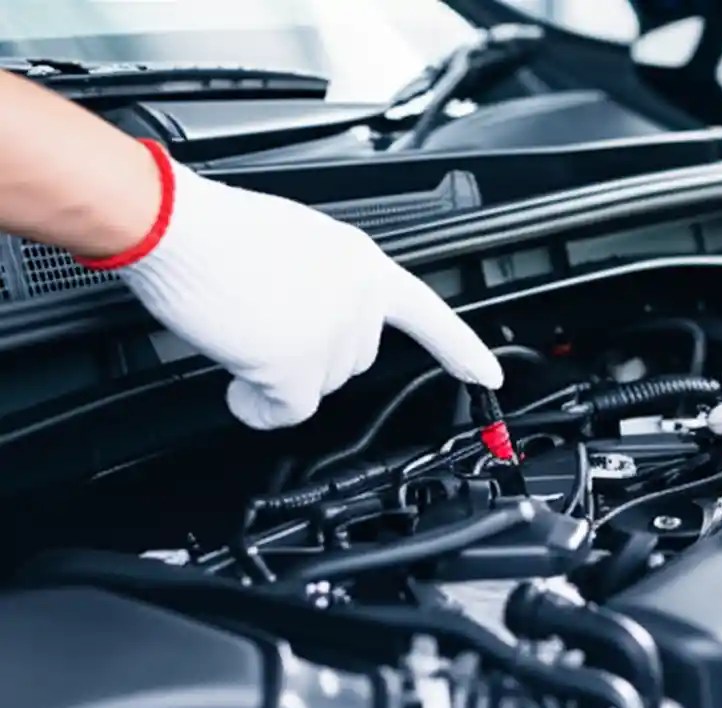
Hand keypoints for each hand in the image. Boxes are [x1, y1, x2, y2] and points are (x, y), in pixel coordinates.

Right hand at [93, 143, 500, 428]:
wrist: (177, 226)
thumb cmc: (217, 229)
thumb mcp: (296, 245)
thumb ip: (323, 284)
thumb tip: (309, 322)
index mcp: (362, 261)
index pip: (427, 312)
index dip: (460, 350)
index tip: (488, 377)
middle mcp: (358, 297)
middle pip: (354, 362)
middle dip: (311, 356)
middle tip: (263, 323)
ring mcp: (331, 333)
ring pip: (318, 387)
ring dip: (279, 376)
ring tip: (242, 330)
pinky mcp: (295, 365)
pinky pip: (286, 411)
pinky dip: (259, 406)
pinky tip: (237, 381)